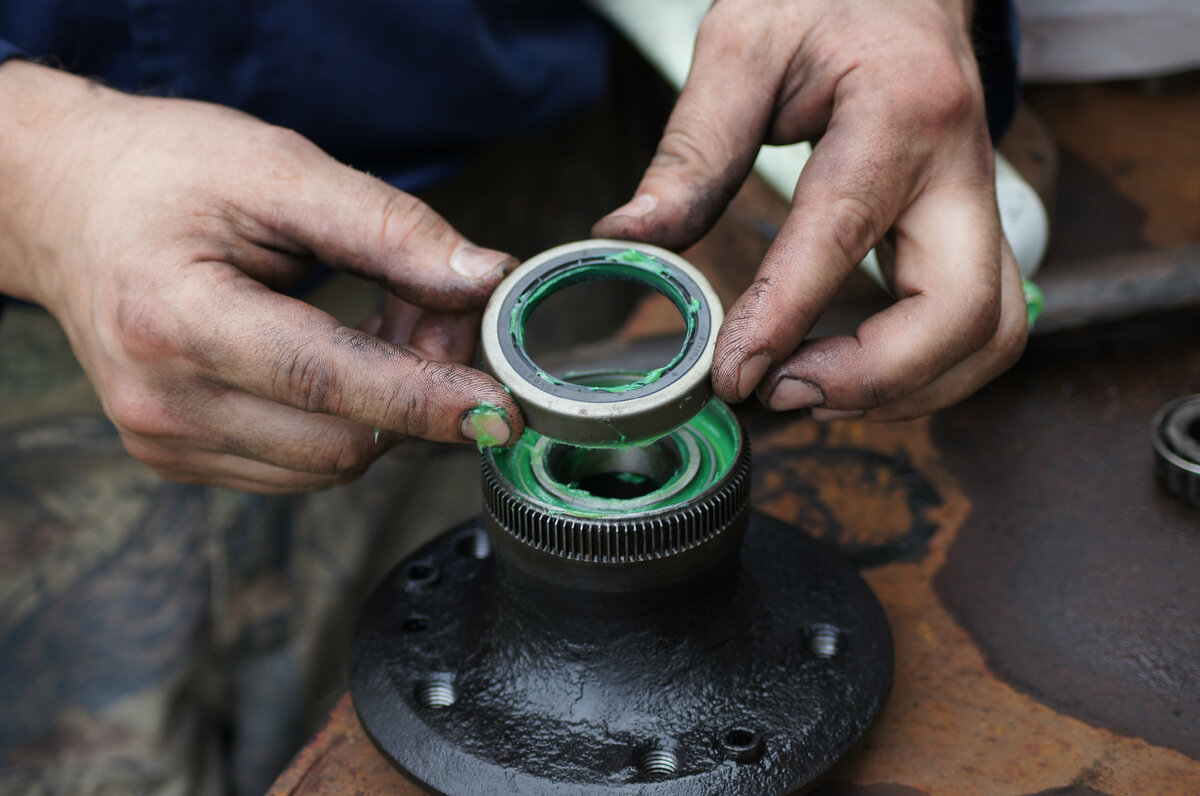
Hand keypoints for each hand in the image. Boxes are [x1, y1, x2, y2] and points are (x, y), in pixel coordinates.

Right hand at [0, 60, 520, 492]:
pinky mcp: (176, 457)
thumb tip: (481, 281)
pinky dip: (345, 423)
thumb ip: (387, 228)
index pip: (327, 381)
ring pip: (329, 465)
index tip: (500, 406)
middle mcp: (161, 400)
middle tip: (438, 313)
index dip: (425, 396)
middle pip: (342, 441)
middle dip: (416, 391)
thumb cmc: (164, 172)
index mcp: (175, 318)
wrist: (66, 203)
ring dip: (385, 409)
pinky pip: (298, 468)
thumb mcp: (278, 169)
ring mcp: (164, 440)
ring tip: (381, 322)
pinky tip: (343, 361)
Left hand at [594, 0, 1026, 420]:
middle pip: (966, 312)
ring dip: (908, 389)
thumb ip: (693, 147)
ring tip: (810, 390)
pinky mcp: (974, 227)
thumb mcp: (744, 44)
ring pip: (992, 333)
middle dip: (875, 379)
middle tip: (781, 390)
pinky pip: (981, 324)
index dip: (784, 318)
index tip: (731, 375)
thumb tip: (629, 237)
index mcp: (898, 108)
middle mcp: (960, 165)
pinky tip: (847, 370)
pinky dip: (922, 371)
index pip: (844, 232)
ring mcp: (980, 201)